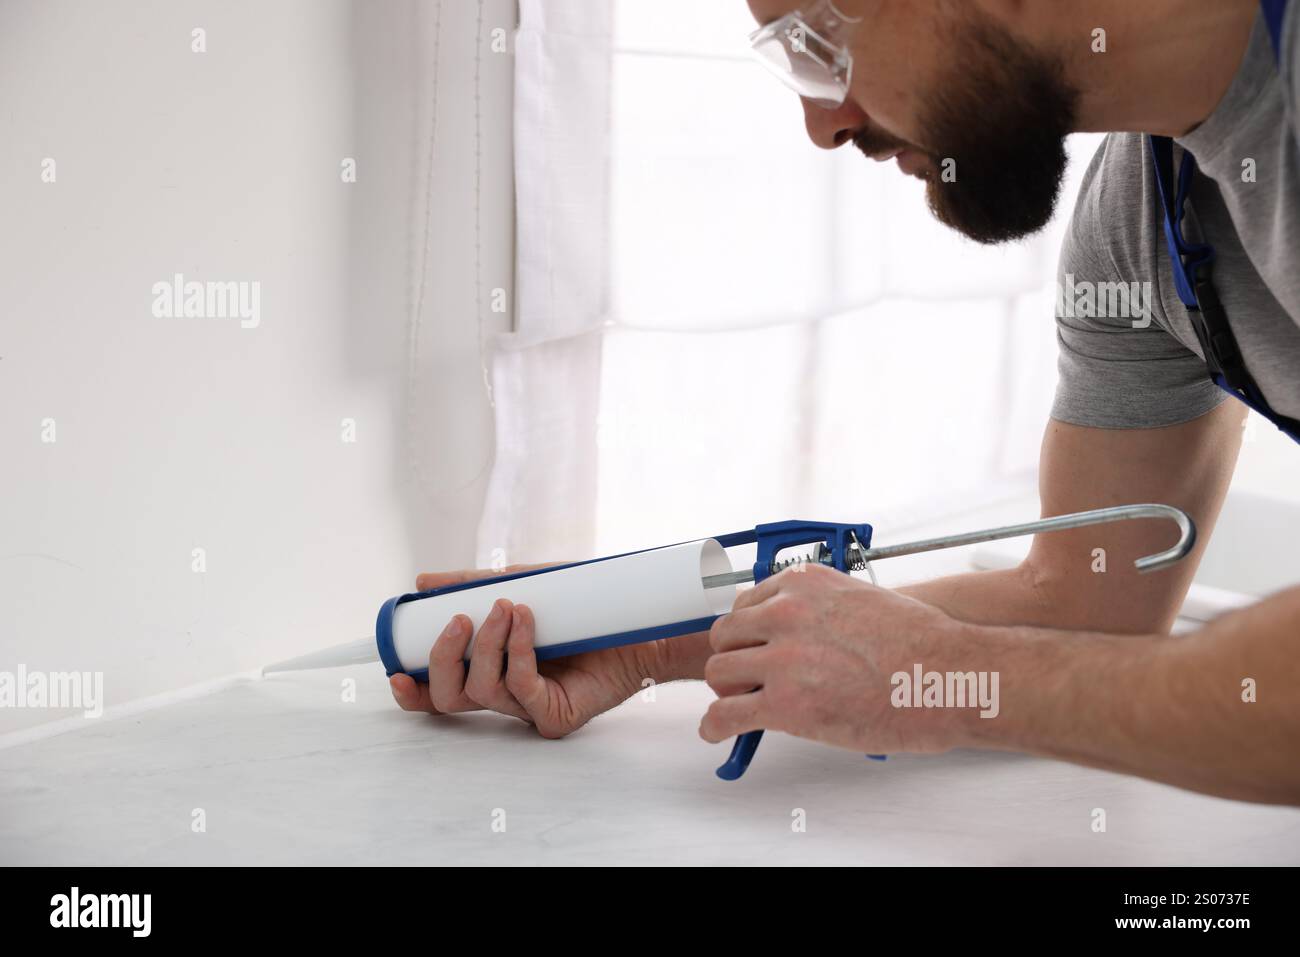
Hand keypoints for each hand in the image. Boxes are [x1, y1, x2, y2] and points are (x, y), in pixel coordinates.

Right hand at [389, 566, 694, 737]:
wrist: (639, 620)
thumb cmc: (583, 604)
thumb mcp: (522, 583)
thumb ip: (473, 584)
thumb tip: (423, 583)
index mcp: (489, 669)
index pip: (438, 690)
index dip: (412, 688)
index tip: (397, 669)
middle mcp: (504, 694)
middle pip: (448, 697)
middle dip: (443, 658)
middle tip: (460, 619)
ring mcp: (528, 709)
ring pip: (482, 691)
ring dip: (488, 644)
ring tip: (509, 606)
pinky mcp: (556, 716)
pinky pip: (522, 690)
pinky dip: (518, 652)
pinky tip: (528, 622)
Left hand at [699, 564, 976, 755]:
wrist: (950, 677)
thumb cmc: (921, 643)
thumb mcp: (861, 599)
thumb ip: (820, 609)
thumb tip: (797, 628)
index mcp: (804, 584)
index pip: (745, 604)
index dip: (747, 632)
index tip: (750, 647)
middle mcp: (787, 614)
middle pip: (725, 636)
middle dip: (734, 659)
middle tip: (747, 679)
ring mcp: (784, 659)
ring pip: (719, 673)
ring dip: (727, 692)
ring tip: (742, 706)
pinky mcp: (786, 705)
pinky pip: (726, 715)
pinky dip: (715, 726)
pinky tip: (718, 733)